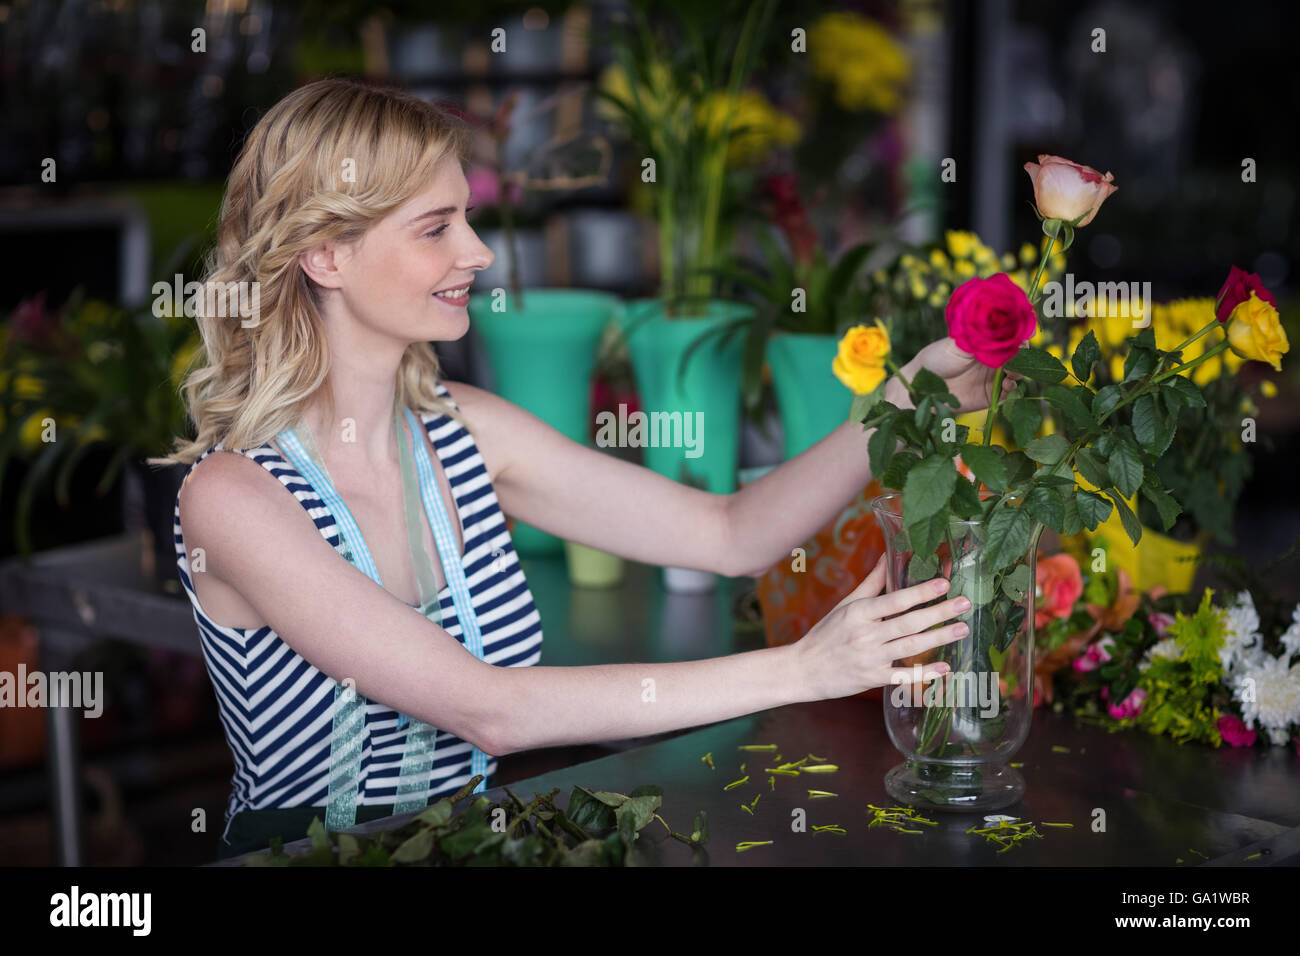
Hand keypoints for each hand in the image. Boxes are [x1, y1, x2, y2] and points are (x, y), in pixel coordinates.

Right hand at [790, 556, 971, 701]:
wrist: (803, 669)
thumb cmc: (825, 633)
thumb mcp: (846, 605)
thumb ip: (871, 583)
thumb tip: (888, 555)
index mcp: (859, 613)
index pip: (895, 600)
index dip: (921, 592)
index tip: (944, 583)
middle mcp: (865, 635)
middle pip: (908, 623)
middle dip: (939, 612)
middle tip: (964, 603)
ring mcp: (869, 658)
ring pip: (910, 646)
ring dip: (939, 638)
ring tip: (962, 629)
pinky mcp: (872, 678)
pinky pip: (903, 676)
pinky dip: (924, 673)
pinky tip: (945, 667)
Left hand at [885, 337, 1018, 414]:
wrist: (921, 386)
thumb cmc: (935, 359)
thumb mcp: (957, 345)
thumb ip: (979, 339)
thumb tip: (1001, 327)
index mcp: (986, 344)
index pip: (1010, 338)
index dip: (1019, 337)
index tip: (1022, 338)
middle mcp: (993, 360)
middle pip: (1018, 356)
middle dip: (1023, 356)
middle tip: (1020, 356)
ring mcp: (992, 377)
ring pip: (1016, 374)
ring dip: (1019, 372)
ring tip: (1012, 372)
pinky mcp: (990, 396)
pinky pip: (1008, 393)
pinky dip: (1012, 388)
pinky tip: (1007, 384)